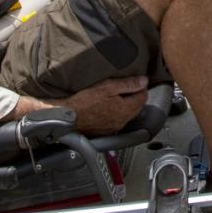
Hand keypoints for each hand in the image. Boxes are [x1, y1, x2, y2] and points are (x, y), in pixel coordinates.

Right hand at [21, 75, 148, 135]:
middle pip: (137, 107)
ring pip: (127, 114)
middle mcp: (122, 121)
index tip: (136, 81)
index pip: (143, 97)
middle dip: (135, 96)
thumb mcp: (107, 87)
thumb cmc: (84, 101)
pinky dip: (117, 112)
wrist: (67, 115)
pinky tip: (109, 106)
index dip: (141, 87)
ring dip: (126, 105)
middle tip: (128, 86)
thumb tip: (143, 81)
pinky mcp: (105, 131)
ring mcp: (113, 127)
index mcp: (125, 110)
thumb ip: (128, 84)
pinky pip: (117, 120)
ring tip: (117, 95)